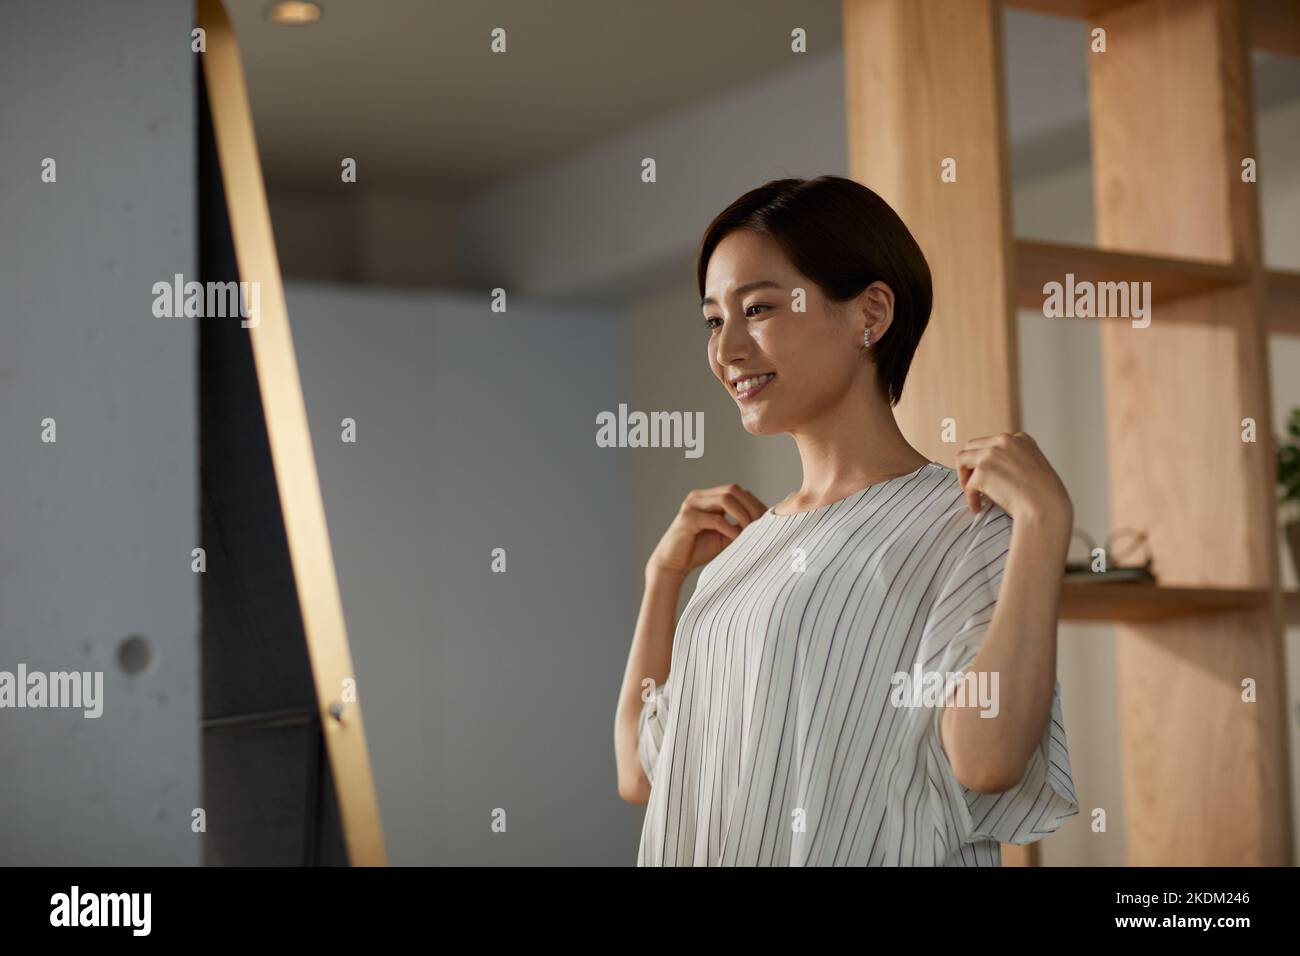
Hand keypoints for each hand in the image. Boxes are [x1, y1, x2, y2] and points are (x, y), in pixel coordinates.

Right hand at [646, 483, 767, 577]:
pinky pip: (716, 519)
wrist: (672, 564)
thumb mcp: (725, 536)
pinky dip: (730, 528)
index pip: (736, 490)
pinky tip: (737, 538)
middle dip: (750, 506)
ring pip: (725, 499)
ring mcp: (691, 505)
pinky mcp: (687, 519)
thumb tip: (765, 522)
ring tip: (750, 531)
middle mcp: (698, 497)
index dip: (753, 503)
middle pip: (732, 489)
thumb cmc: (698, 550)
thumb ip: (739, 525)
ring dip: (742, 515)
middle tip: (761, 524)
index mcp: (707, 497)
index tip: (767, 520)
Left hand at [954, 432, 1071, 530]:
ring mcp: (991, 454)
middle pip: (972, 446)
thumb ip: (1015, 461)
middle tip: (973, 482)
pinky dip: (970, 498)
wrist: (1047, 507)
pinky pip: (967, 485)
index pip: (992, 442)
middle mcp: (1004, 441)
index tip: (987, 473)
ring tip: (971, 492)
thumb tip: (994, 470)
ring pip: (961, 458)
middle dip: (970, 464)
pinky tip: (978, 507)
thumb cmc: (1045, 495)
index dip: (986, 459)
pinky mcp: (982, 471)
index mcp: (1020, 439)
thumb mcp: (1035, 466)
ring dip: (963, 476)